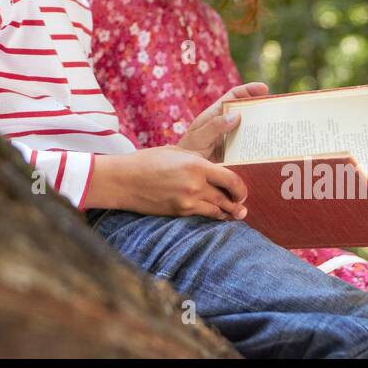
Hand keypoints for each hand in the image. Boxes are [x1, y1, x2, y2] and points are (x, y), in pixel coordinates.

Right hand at [114, 147, 249, 219]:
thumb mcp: (176, 152)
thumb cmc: (148, 161)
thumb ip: (197, 160)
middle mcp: (195, 185)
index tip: (243, 190)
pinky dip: (213, 216)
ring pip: (218, 211)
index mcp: (196, 165)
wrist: (124, 180)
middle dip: (238, 202)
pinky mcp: (180, 212)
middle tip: (242, 204)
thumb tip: (214, 168)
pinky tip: (217, 215)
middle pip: (228, 198)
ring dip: (228, 213)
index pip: (231, 179)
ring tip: (236, 214)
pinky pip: (203, 216)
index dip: (241, 188)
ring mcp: (188, 201)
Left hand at [176, 81, 269, 160]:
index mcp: (215, 115)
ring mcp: (232, 140)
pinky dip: (261, 148)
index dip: (248, 90)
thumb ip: (214, 126)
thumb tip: (237, 114)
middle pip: (247, 112)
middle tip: (278, 110)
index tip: (264, 89)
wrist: (185, 176)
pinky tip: (270, 152)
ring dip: (264, 129)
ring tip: (278, 130)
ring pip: (251, 130)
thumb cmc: (187, 153)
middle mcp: (226, 126)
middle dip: (262, 109)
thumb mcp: (198, 138)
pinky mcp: (237, 155)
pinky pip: (251, 148)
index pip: (233, 97)